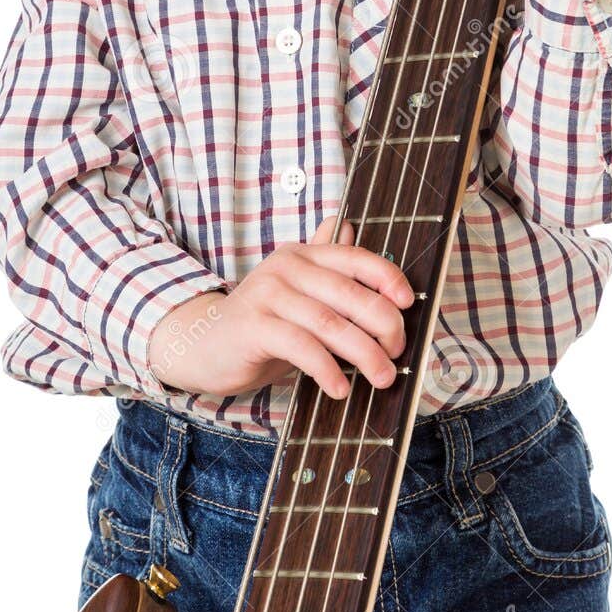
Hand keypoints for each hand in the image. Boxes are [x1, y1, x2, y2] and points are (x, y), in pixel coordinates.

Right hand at [146, 215, 415, 399]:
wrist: (202, 345)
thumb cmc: (260, 324)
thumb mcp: (296, 293)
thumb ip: (324, 265)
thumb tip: (349, 224)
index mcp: (302, 255)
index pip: (354, 258)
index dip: (387, 277)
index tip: (409, 303)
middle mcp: (286, 267)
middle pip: (349, 293)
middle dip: (383, 326)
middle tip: (398, 355)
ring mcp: (267, 294)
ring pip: (330, 323)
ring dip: (363, 353)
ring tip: (381, 377)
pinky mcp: (254, 326)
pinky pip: (301, 347)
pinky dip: (327, 369)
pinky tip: (340, 388)